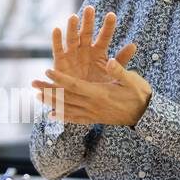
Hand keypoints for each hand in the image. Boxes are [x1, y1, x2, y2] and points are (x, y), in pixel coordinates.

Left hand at [32, 57, 153, 126]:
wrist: (146, 116)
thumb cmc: (140, 94)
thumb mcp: (132, 80)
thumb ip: (119, 71)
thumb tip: (109, 60)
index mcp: (100, 93)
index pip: (75, 85)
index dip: (60, 78)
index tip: (47, 70)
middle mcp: (93, 105)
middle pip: (66, 97)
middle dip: (49, 89)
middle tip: (33, 84)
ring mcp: (93, 114)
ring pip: (68, 108)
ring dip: (51, 102)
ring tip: (37, 96)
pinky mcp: (95, 119)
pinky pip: (75, 119)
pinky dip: (63, 117)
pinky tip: (51, 115)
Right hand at [49, 5, 137, 83]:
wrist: (83, 101)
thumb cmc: (99, 86)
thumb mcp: (113, 74)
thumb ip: (121, 60)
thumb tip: (134, 45)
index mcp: (99, 51)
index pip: (104, 36)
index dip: (108, 26)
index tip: (112, 15)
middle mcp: (85, 50)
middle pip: (87, 33)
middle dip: (88, 21)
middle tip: (90, 9)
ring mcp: (72, 54)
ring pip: (72, 38)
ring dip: (72, 28)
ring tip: (73, 17)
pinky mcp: (60, 62)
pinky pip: (58, 50)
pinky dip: (57, 40)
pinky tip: (57, 29)